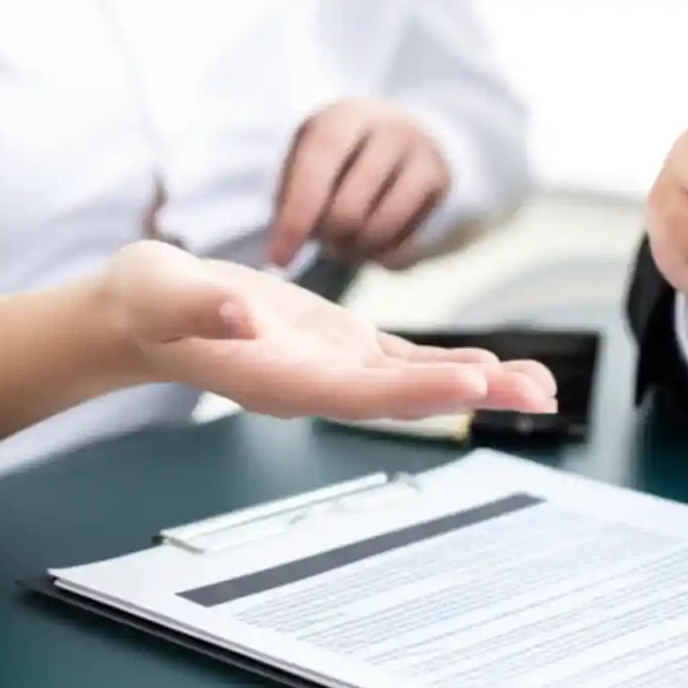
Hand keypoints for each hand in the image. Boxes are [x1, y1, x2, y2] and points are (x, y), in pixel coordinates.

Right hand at [104, 241, 555, 419]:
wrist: (146, 312)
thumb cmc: (149, 303)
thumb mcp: (162, 292)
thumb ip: (200, 306)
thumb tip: (241, 314)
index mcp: (283, 380)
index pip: (361, 392)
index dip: (419, 389)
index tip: (474, 384)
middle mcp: (321, 384)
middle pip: (408, 395)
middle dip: (476, 394)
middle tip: (540, 395)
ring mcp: (336, 367)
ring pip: (419, 381)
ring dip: (481, 384)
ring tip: (542, 388)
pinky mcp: (343, 346)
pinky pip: (408, 360)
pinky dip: (451, 362)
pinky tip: (493, 366)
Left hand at [269, 99, 450, 268]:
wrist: (420, 141)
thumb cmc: (350, 158)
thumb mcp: (314, 161)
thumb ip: (292, 197)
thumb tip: (280, 251)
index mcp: (345, 115)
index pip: (318, 160)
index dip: (297, 213)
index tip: (279, 258)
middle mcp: (390, 130)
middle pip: (348, 208)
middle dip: (329, 239)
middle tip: (327, 241)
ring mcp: (424, 157)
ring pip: (380, 230)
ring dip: (357, 252)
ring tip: (350, 243)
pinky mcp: (445, 187)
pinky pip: (408, 245)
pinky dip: (385, 257)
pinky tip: (378, 244)